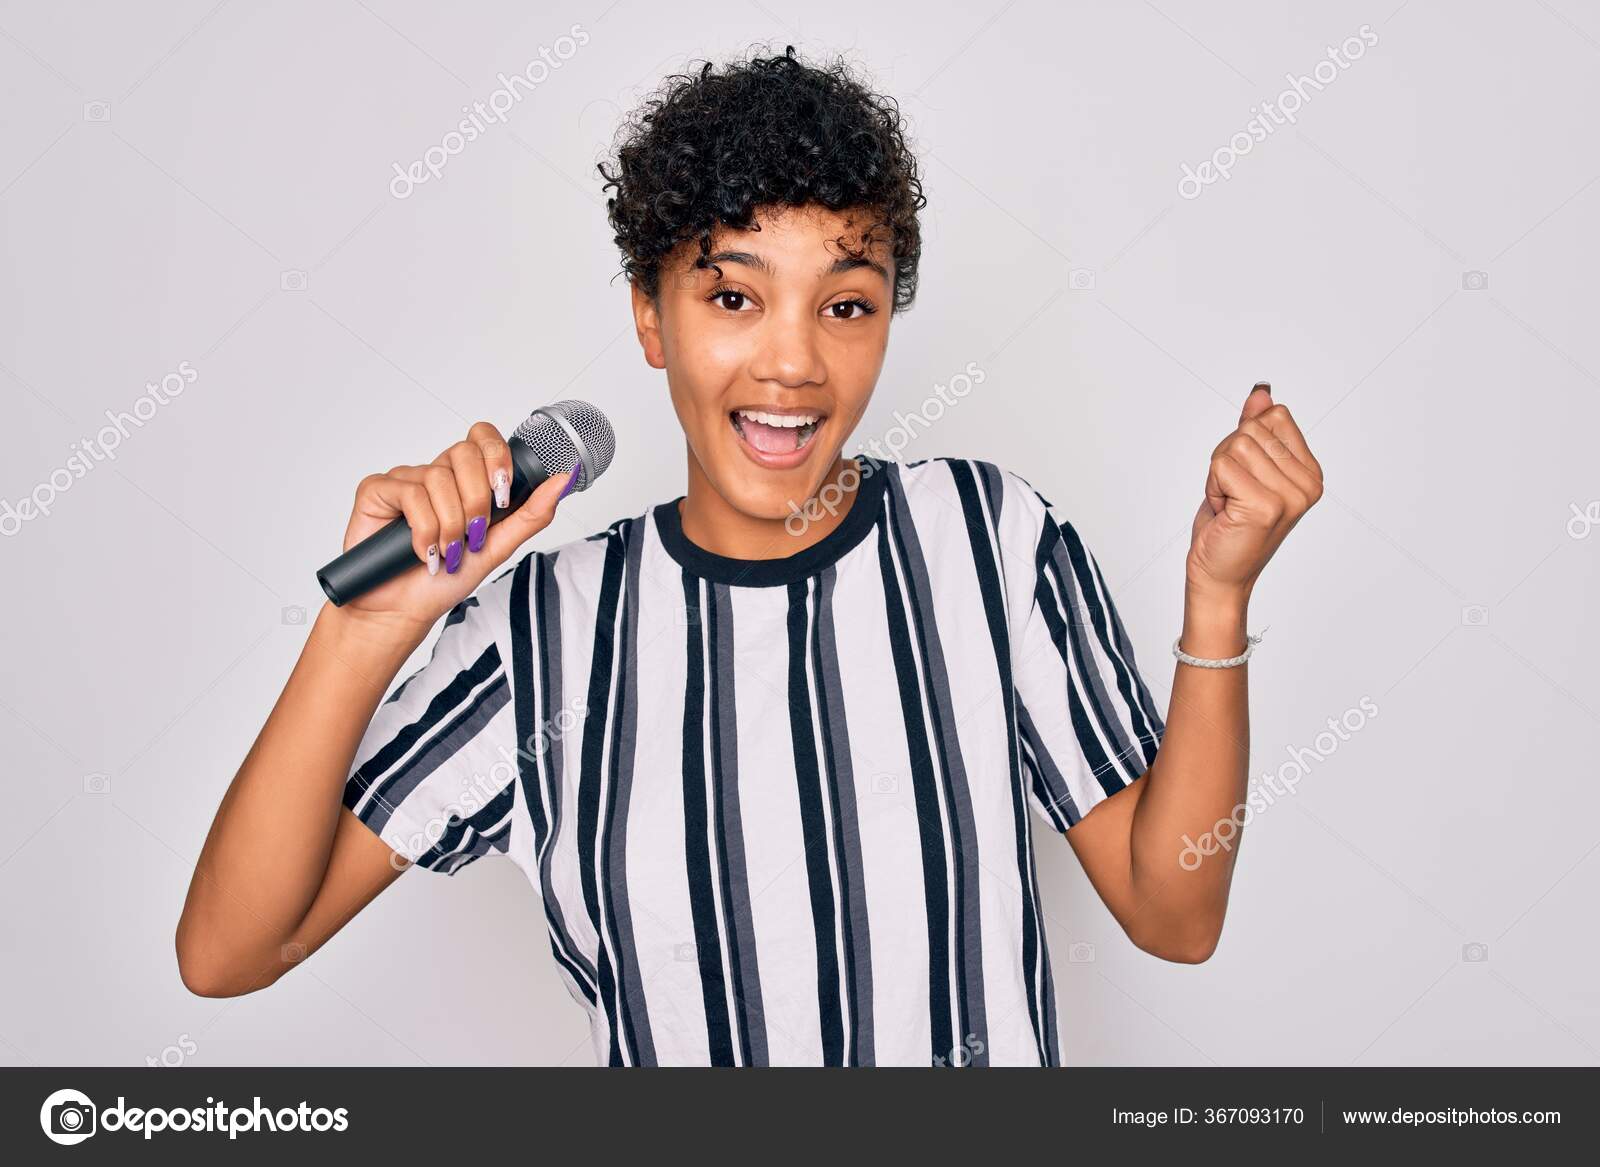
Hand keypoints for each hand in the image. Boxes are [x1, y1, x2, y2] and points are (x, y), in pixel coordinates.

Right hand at [334, 421, 575, 636]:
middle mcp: (436, 474)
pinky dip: (423, 529)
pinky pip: (409, 492)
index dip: (497, 459)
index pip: (484, 439)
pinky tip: (422, 551)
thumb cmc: (446, 580)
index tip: (502, 497)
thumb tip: (564, 478)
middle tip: (473, 534)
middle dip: (477, 500)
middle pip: (464, 452)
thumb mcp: (499, 546)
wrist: (403, 610)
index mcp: (466, 480)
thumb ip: (531, 513)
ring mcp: (405, 480)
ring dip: (450, 524)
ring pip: (438, 477)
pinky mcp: (377, 490)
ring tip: (447, 552)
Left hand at [1186, 383, 1323, 605]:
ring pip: (1234, 445)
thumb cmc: (1231, 526)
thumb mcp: (1244, 469)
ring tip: (1229, 505)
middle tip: (1233, 496)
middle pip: (1251, 429)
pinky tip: (1225, 513)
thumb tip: (1262, 392)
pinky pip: (1221, 465)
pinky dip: (1212, 487)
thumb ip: (1256, 430)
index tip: (1245, 478)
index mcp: (1311, 472)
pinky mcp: (1265, 506)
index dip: (1244, 441)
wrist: (1220, 575)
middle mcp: (1308, 484)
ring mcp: (1290, 495)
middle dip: (1227, 459)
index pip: (1274, 416)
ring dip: (1218, 475)